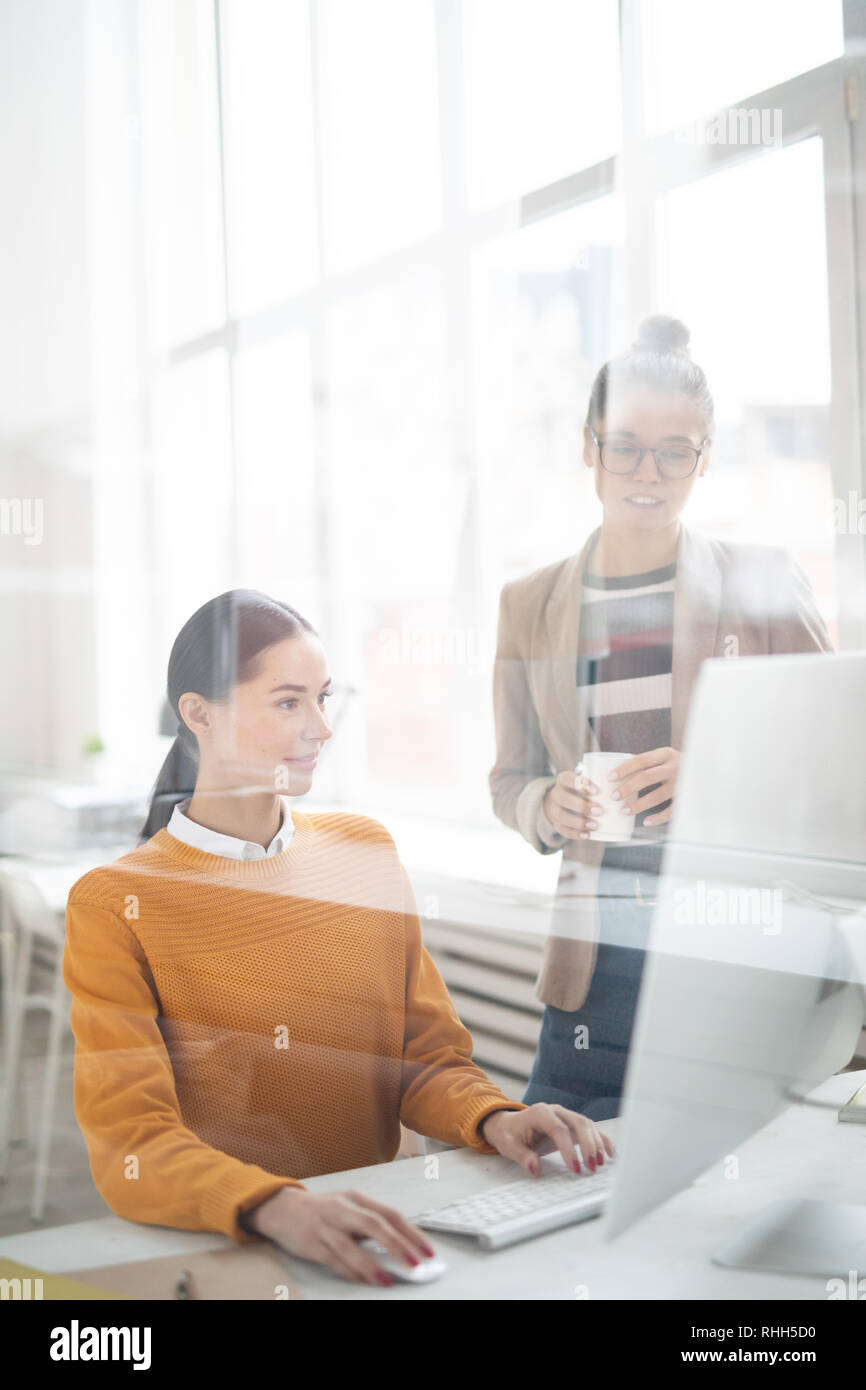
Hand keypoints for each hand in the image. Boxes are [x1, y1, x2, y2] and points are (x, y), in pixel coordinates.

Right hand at [245, 1186, 435, 1286]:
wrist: (280, 1207)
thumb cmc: (321, 1209)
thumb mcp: (347, 1207)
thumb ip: (369, 1222)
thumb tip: (399, 1244)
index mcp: (355, 1198)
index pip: (389, 1214)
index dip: (410, 1233)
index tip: (427, 1251)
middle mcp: (342, 1209)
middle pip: (374, 1225)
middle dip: (397, 1246)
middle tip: (414, 1264)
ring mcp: (325, 1227)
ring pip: (352, 1246)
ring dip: (372, 1265)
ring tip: (388, 1281)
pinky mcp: (311, 1244)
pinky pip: (334, 1261)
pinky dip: (351, 1273)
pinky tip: (363, 1281)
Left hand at [480, 1104, 615, 1175]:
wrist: (509, 1124)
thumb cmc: (509, 1134)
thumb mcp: (508, 1146)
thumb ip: (522, 1156)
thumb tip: (535, 1169)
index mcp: (540, 1113)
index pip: (559, 1129)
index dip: (569, 1149)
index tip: (575, 1169)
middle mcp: (556, 1111)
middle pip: (578, 1123)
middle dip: (588, 1146)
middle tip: (591, 1167)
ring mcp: (566, 1115)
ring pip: (587, 1125)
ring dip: (596, 1143)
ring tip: (600, 1164)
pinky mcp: (571, 1124)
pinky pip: (590, 1129)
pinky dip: (601, 1140)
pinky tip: (610, 1153)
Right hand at [542, 769, 604, 840]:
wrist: (560, 802)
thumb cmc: (580, 790)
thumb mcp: (585, 781)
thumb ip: (597, 780)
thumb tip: (619, 785)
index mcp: (563, 780)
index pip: (567, 779)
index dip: (580, 784)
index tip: (597, 791)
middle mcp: (556, 794)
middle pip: (564, 799)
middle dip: (582, 805)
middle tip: (600, 810)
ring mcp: (554, 810)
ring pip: (562, 816)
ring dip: (579, 822)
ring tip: (595, 825)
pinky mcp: (557, 824)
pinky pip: (563, 830)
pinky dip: (575, 834)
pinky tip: (587, 835)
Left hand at [607, 746, 679, 825]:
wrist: (705, 772)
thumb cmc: (675, 766)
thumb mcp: (664, 759)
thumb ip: (647, 765)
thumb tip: (615, 778)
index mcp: (666, 754)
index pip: (641, 760)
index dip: (624, 769)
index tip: (609, 778)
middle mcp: (675, 767)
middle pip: (647, 777)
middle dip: (628, 787)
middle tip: (614, 796)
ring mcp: (682, 783)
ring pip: (658, 796)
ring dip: (639, 804)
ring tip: (624, 811)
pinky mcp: (687, 798)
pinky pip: (671, 810)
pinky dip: (658, 818)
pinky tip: (645, 822)